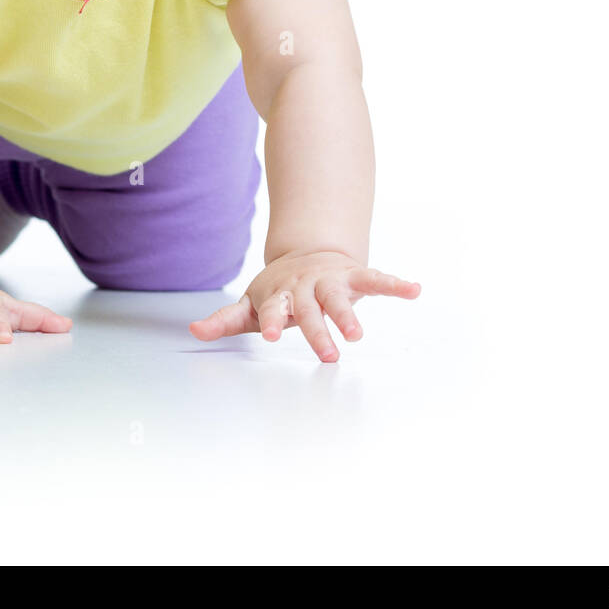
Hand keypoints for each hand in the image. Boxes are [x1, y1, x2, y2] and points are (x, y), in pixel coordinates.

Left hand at [188, 250, 420, 362]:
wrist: (307, 252)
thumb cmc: (278, 290)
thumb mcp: (251, 305)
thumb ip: (226, 320)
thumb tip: (193, 332)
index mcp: (279, 296)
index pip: (274, 310)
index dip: (273, 321)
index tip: (272, 336)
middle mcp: (304, 287)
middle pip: (310, 310)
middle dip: (318, 331)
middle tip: (329, 356)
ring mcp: (329, 280)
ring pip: (340, 298)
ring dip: (350, 314)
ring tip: (358, 334)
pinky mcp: (353, 275)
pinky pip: (375, 279)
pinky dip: (394, 284)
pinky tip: (414, 290)